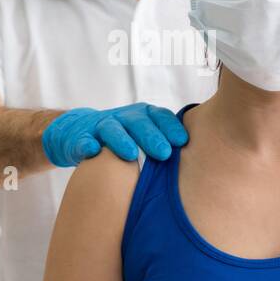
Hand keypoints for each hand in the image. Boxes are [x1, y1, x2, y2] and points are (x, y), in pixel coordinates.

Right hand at [42, 103, 189, 166]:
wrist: (78, 132)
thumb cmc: (123, 140)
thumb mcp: (144, 139)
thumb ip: (167, 146)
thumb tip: (201, 164)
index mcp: (142, 116)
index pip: (159, 116)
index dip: (170, 127)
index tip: (183, 142)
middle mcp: (123, 118)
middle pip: (138, 122)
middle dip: (151, 136)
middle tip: (164, 154)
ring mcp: (100, 126)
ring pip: (111, 129)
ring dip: (121, 140)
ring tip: (131, 154)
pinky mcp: (80, 138)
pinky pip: (83, 140)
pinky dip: (86, 145)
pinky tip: (92, 151)